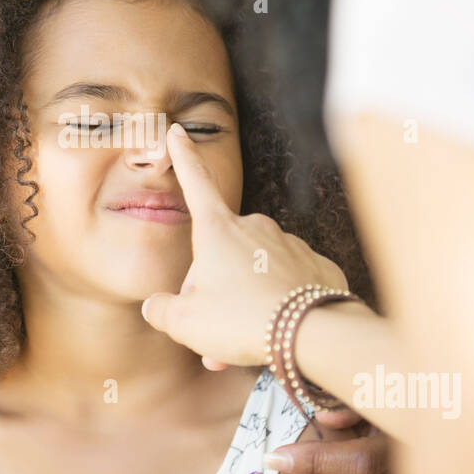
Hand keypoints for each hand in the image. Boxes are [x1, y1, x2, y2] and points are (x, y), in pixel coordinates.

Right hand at [141, 124, 349, 370]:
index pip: (195, 183)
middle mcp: (255, 228)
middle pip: (222, 252)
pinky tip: (275, 331)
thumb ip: (162, 310)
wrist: (311, 335)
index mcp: (218, 230)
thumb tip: (157, 306)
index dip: (183, 157)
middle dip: (212, 287)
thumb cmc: (242, 321)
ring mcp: (290, 244)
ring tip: (242, 342)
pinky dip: (276, 305)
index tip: (178, 131)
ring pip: (255, 272)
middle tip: (210, 329)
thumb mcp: (185, 322)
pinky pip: (287, 283)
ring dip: (243, 302)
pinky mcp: (316, 266)